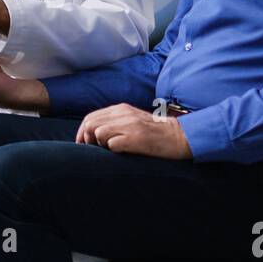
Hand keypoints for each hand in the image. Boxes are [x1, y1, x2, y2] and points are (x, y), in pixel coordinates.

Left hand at [76, 103, 192, 159]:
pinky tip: (122, 152)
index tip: (83, 144)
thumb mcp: (133, 120)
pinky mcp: (137, 138)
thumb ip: (115, 122)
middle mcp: (124, 114)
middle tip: (93, 150)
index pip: (91, 117)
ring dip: (100, 145)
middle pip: (90, 124)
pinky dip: (112, 151)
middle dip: (86, 139)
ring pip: (99, 133)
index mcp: (121, 109)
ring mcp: (130, 125)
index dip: (82, 132)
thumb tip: (93, 134)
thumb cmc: (155, 133)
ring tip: (110, 151)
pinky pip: (112, 145)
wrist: (180, 136)